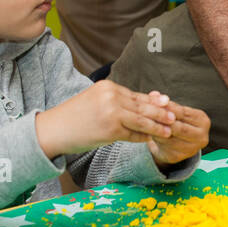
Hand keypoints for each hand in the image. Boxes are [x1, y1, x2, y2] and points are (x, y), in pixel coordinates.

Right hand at [36, 81, 176, 157]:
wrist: (53, 130)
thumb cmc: (74, 118)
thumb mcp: (96, 102)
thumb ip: (118, 103)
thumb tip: (142, 104)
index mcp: (108, 87)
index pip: (136, 95)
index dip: (153, 101)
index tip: (167, 103)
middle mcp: (111, 97)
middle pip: (143, 105)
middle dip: (160, 112)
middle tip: (175, 115)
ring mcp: (112, 113)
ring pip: (142, 119)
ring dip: (157, 125)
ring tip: (169, 129)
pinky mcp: (111, 130)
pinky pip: (133, 134)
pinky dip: (143, 137)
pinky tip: (151, 139)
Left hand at [148, 101, 210, 166]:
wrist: (176, 143)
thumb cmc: (177, 121)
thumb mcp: (174, 111)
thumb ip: (165, 103)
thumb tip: (153, 94)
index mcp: (203, 121)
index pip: (183, 113)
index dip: (168, 107)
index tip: (154, 102)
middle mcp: (202, 137)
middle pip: (179, 127)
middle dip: (163, 121)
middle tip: (147, 114)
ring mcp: (191, 149)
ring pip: (171, 138)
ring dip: (157, 130)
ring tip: (146, 123)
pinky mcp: (179, 157)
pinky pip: (164, 147)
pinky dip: (155, 139)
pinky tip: (148, 133)